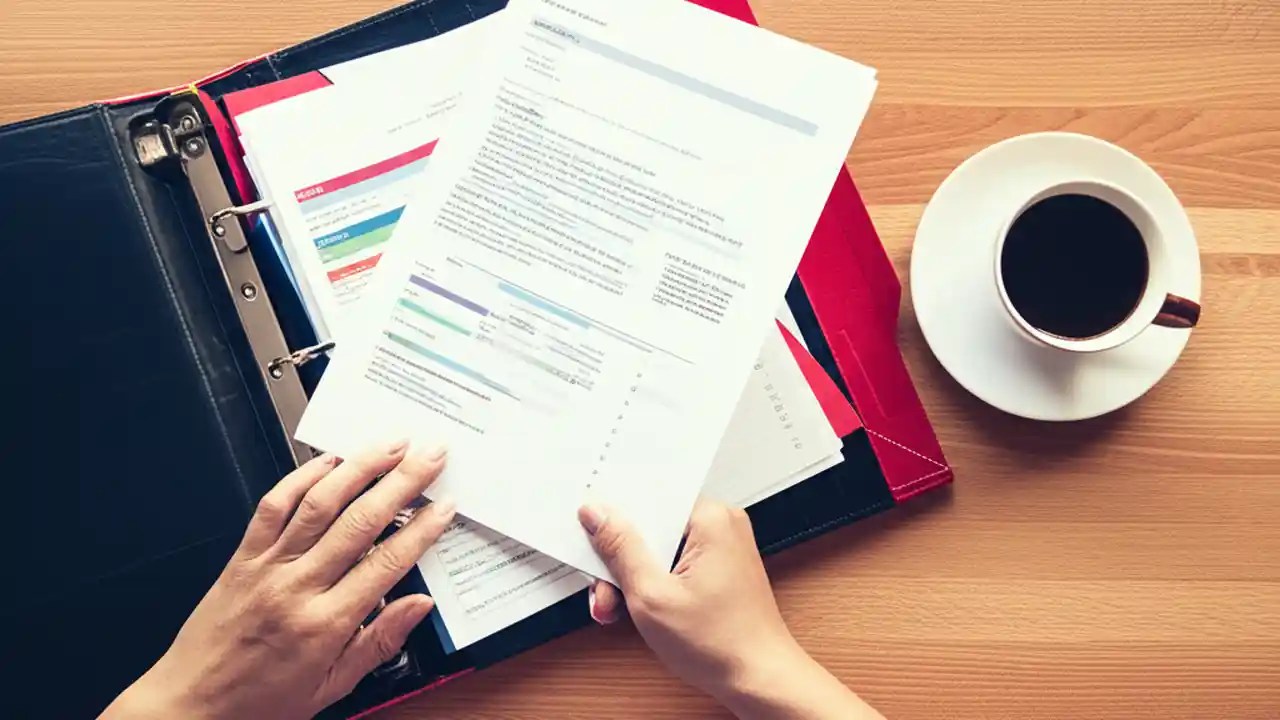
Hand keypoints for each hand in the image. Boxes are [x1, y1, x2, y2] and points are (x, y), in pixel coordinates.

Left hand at [102, 440, 454, 719]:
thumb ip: (379, 643)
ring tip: (390, 444)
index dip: (421, 530)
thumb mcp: (332, 687)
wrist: (189, 706)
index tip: (445, 507)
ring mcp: (266, 566)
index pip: (385, 564)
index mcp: (323, 624)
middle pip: (359, 522)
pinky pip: (272, 507)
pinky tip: (329, 461)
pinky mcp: (242, 556)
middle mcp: (295, 588)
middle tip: (430, 456)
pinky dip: (302, 477)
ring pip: (318, 504)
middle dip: (401, 483)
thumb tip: (419, 606)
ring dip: (359, 468)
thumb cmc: (258, 702)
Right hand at [580, 499, 882, 719]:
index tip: (590, 540)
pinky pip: (674, 560)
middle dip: (620, 561)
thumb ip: (620, 548)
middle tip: (605, 592)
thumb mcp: (652, 596)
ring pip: (658, 547)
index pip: (646, 499)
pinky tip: (640, 606)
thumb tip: (597, 514)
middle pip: (650, 527)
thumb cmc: (722, 644)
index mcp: (710, 518)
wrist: (759, 680)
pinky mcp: (719, 564)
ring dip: (633, 577)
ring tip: (619, 608)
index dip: (612, 520)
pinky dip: (654, 582)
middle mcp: (720, 523)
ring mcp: (721, 544)